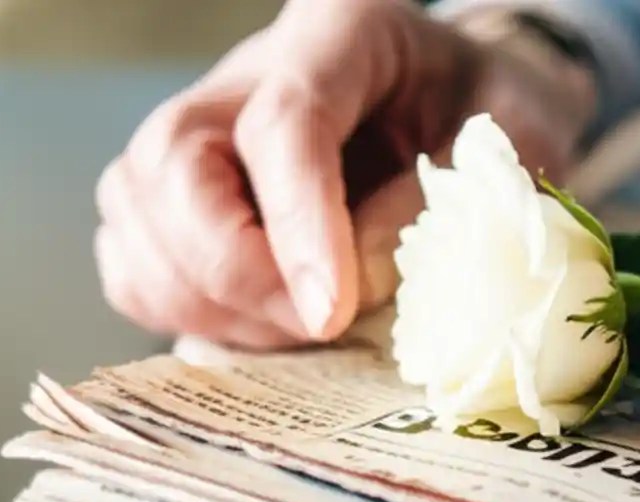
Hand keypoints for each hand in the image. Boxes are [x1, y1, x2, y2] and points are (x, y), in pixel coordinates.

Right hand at [95, 0, 592, 347]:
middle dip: (235, 270)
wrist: (460, 101)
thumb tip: (353, 285)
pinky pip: (133, 260)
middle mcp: (246, 75)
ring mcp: (200, 132)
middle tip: (320, 324)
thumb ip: (437, 206)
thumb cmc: (491, 112)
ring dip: (207, 300)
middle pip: (172, 163)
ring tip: (302, 327)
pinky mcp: (177, 194)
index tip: (330, 312)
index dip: (299, 227)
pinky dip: (184, 312)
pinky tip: (261, 326)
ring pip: (136, 213)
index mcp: (338, 35)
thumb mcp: (507, 142)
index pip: (283, 125)